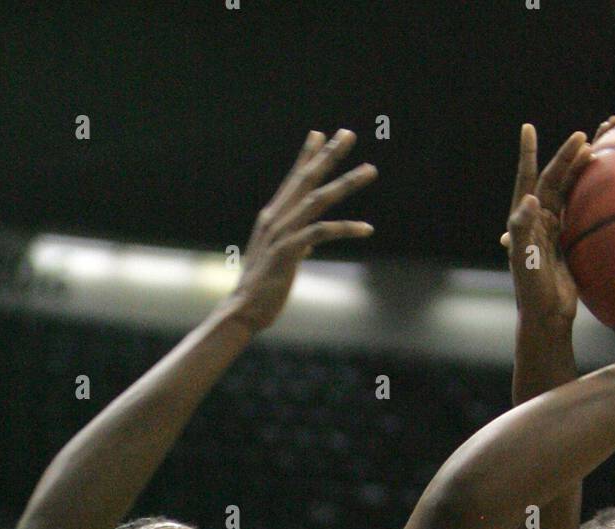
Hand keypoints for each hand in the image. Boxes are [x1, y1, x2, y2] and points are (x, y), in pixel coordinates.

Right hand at [228, 129, 375, 332]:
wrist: (244, 310)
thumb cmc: (263, 289)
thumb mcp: (280, 260)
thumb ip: (295, 244)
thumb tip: (311, 241)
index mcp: (272, 218)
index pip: (293, 180)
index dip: (307, 156)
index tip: (321, 133)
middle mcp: (275, 218)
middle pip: (306, 179)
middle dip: (328, 154)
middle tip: (349, 133)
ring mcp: (281, 233)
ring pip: (318, 199)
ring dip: (346, 182)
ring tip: (370, 170)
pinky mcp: (288, 251)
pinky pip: (321, 232)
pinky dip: (345, 227)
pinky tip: (367, 228)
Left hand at [501, 97, 614, 324]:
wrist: (548, 318)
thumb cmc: (531, 292)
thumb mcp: (524, 261)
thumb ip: (522, 230)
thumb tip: (529, 198)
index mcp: (525, 219)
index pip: (529, 179)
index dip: (528, 154)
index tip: (528, 128)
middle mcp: (540, 218)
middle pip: (556, 178)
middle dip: (569, 155)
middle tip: (586, 135)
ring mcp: (558, 227)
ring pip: (573, 189)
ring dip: (585, 168)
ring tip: (602, 146)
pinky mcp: (574, 238)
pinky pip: (587, 207)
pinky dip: (598, 191)